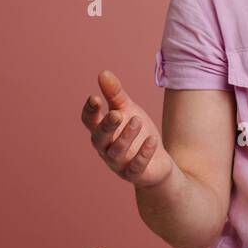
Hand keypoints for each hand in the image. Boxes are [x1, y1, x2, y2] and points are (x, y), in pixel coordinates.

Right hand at [81, 69, 174, 188]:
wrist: (158, 160)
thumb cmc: (137, 132)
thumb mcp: (128, 109)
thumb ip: (115, 94)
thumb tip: (103, 73)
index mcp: (102, 131)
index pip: (89, 122)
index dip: (90, 111)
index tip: (94, 98)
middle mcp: (106, 148)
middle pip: (99, 138)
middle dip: (107, 126)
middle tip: (116, 113)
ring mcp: (119, 163)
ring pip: (116, 152)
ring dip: (126, 136)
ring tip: (137, 121)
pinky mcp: (134, 174)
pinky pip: (136, 166)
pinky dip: (143, 154)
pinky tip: (152, 139)